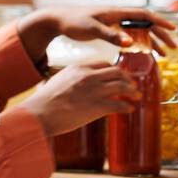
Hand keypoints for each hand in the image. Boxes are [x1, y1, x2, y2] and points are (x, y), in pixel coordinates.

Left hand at [17, 7, 177, 59]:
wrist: (59, 20)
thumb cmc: (74, 22)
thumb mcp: (92, 29)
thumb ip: (111, 35)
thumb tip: (131, 42)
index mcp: (117, 12)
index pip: (144, 15)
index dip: (159, 21)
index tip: (173, 29)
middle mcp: (119, 16)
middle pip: (146, 25)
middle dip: (161, 35)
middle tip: (173, 47)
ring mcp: (116, 23)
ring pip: (140, 32)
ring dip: (153, 42)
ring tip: (164, 55)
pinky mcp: (111, 30)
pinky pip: (131, 37)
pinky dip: (140, 46)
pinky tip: (146, 55)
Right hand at [22, 62, 140, 136]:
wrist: (40, 114)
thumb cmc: (44, 101)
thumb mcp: (56, 81)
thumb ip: (67, 79)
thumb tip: (67, 83)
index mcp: (79, 67)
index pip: (104, 63)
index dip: (114, 69)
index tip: (119, 75)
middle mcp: (89, 76)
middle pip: (117, 72)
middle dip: (127, 78)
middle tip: (132, 84)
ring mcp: (94, 90)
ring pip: (122, 86)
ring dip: (132, 91)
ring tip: (137, 95)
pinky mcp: (97, 106)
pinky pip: (119, 104)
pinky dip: (127, 106)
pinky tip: (130, 109)